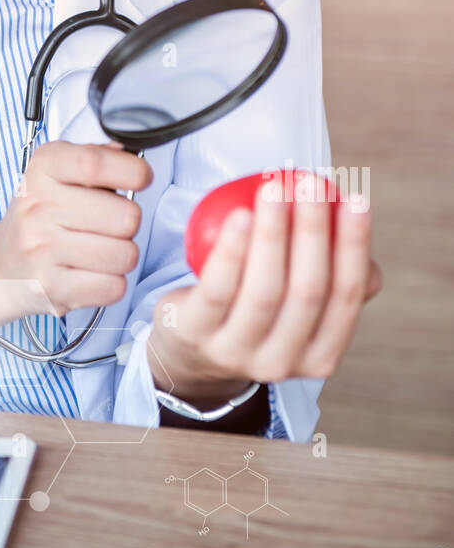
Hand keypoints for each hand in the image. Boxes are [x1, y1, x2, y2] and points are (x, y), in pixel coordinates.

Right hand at [0, 141, 150, 323]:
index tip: (141, 178)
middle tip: (110, 225)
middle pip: (125, 216)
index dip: (132, 171)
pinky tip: (93, 274)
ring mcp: (41, 249)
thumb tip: (130, 154)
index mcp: (43, 169)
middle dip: (129, 222)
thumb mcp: (58, 174)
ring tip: (102, 250)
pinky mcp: (51, 287)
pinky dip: (112, 284)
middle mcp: (37, 207)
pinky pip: (113, 287)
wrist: (1, 266)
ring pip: (125, 254)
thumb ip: (97, 158)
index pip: (95, 164)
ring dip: (123, 255)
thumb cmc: (40, 216)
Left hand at [149, 188, 381, 402]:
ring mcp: (236, 353)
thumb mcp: (299, 303)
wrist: (191, 347)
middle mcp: (282, 363)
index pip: (347, 297)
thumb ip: (331, 270)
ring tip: (275, 190)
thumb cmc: (257, 308)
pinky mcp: (196, 335)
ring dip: (273, 235)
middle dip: (313, 232)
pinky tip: (241, 215)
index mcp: (320, 355)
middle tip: (311, 184)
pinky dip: (232, 251)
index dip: (354, 248)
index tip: (356, 200)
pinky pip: (217, 290)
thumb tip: (356, 222)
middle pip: (307, 292)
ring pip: (264, 292)